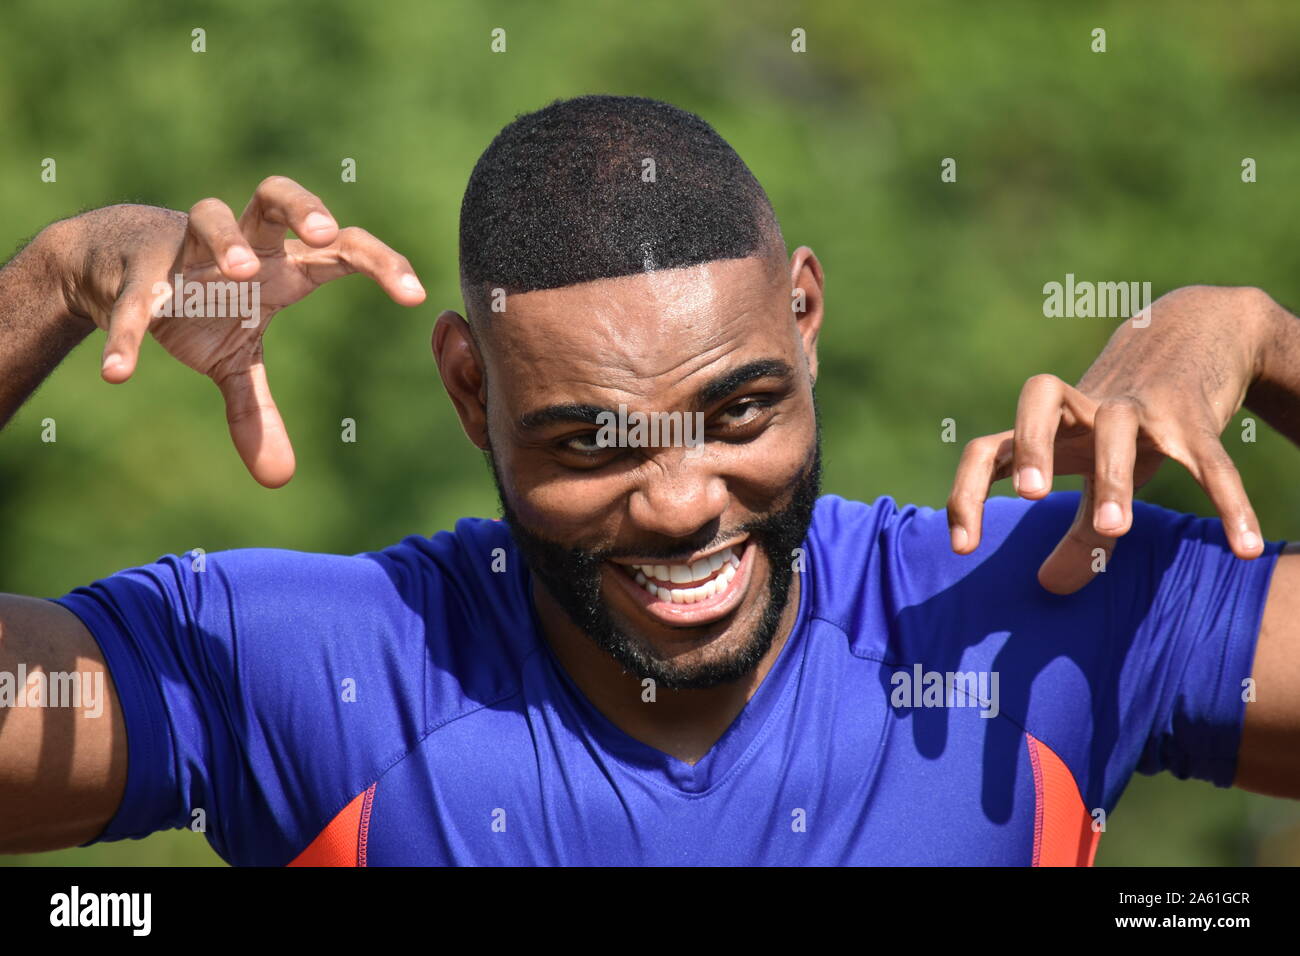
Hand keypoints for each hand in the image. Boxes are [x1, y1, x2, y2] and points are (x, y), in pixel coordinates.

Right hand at [53, 176, 425, 486]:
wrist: (114, 268)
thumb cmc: (200, 302)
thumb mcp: (232, 360)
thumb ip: (256, 411)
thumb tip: (280, 479)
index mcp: (280, 262)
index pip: (342, 249)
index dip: (380, 263)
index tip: (415, 295)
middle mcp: (241, 243)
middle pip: (276, 195)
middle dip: (304, 207)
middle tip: (326, 236)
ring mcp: (186, 247)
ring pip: (209, 215)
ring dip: (227, 240)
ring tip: (242, 273)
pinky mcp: (136, 268)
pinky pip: (134, 296)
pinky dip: (128, 330)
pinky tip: (119, 374)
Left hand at [947, 285, 1269, 593]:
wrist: (1195, 336)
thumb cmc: (1123, 426)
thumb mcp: (1097, 472)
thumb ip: (1076, 531)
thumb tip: (1048, 586)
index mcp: (1046, 427)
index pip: (987, 448)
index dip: (967, 492)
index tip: (963, 547)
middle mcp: (1082, 409)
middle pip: (1038, 396)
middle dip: (1033, 444)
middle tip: (1034, 495)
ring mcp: (1138, 406)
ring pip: (1116, 423)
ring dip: (1114, 473)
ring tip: (1118, 529)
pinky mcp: (1193, 416)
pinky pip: (1210, 459)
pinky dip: (1229, 501)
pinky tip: (1243, 547)